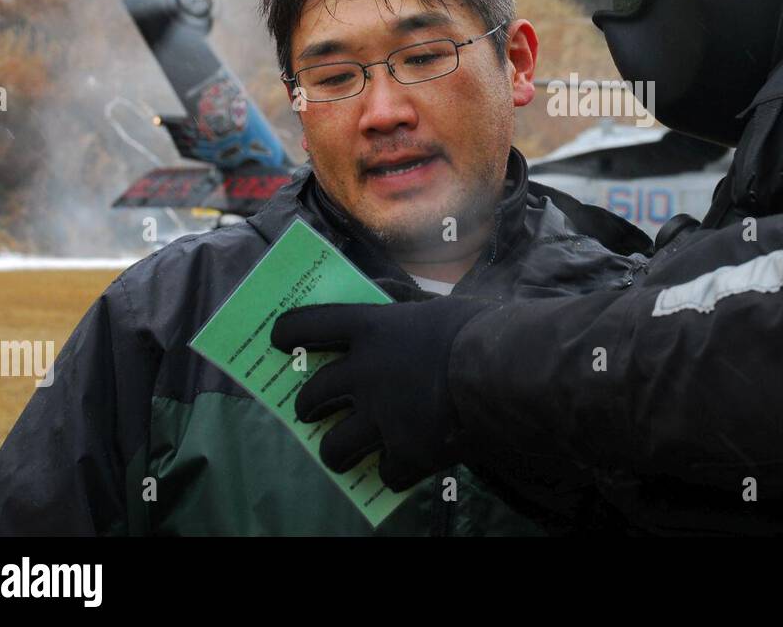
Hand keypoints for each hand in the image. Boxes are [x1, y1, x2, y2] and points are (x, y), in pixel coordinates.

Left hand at [270, 296, 492, 489]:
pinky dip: (391, 472)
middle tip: (308, 410)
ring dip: (334, 451)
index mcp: (373, 329)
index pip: (311, 325)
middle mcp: (365, 374)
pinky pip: (385, 473)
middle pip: (314, 394)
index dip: (289, 332)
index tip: (277, 340)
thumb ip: (407, 315)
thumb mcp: (437, 309)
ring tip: (340, 456)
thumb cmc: (480, 330)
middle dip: (306, 405)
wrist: (505, 373)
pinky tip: (401, 469)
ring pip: (335, 446)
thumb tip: (393, 311)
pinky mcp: (405, 454)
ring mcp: (381, 418)